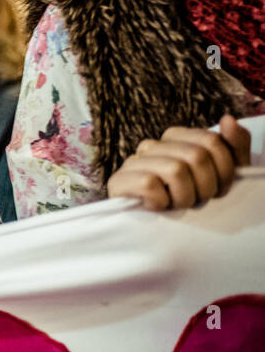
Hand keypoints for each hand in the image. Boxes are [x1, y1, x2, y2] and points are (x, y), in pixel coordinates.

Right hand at [106, 114, 250, 210]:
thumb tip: (229, 120)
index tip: (219, 189)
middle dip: (205, 187)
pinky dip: (161, 201)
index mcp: (175, 137)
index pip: (211, 141)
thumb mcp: (223, 173)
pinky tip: (157, 207)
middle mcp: (153, 145)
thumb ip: (233, 145)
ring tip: (177, 206)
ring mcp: (134, 161)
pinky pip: (150, 184)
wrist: (157, 232)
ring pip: (175, 170)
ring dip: (184, 197)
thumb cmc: (191, 199)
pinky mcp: (118, 181)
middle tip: (198, 201)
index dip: (224, 170)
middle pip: (196, 156)